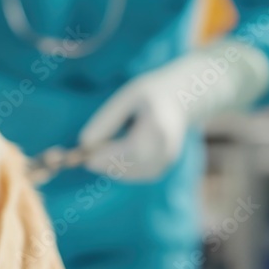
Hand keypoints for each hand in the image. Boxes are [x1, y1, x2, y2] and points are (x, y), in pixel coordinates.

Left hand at [78, 40, 268, 179]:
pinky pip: (137, 175)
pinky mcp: (163, 167)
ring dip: (112, 168)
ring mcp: (167, 160)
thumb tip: (85, 143)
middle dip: (106, 164)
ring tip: (101, 152)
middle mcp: (167, 147)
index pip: (133, 149)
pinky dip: (122, 170)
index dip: (108, 157)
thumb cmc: (151, 93)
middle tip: (88, 157)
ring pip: (133, 173)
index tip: (87, 157)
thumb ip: (107, 119)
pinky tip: (114, 156)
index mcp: (158, 126)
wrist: (184, 98)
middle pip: (132, 165)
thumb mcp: (127, 97)